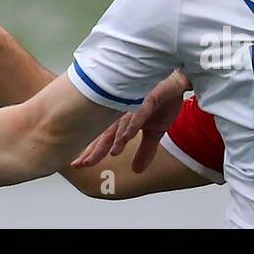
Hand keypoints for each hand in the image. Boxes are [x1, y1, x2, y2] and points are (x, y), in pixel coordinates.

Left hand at [69, 70, 191, 172]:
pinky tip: (129, 136)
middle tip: (82, 163)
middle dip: (94, 149)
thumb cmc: (161, 102)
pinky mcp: (147, 98)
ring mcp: (134, 105)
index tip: (78, 165)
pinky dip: (133, 124)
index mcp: (123, 121)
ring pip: (121, 123)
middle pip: (106, 133)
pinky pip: (139, 113)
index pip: (104, 139)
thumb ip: (144, 151)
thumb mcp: (155, 132)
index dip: (91, 152)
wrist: (175, 82)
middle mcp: (123, 113)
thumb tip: (136, 171)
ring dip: (116, 138)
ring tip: (111, 153)